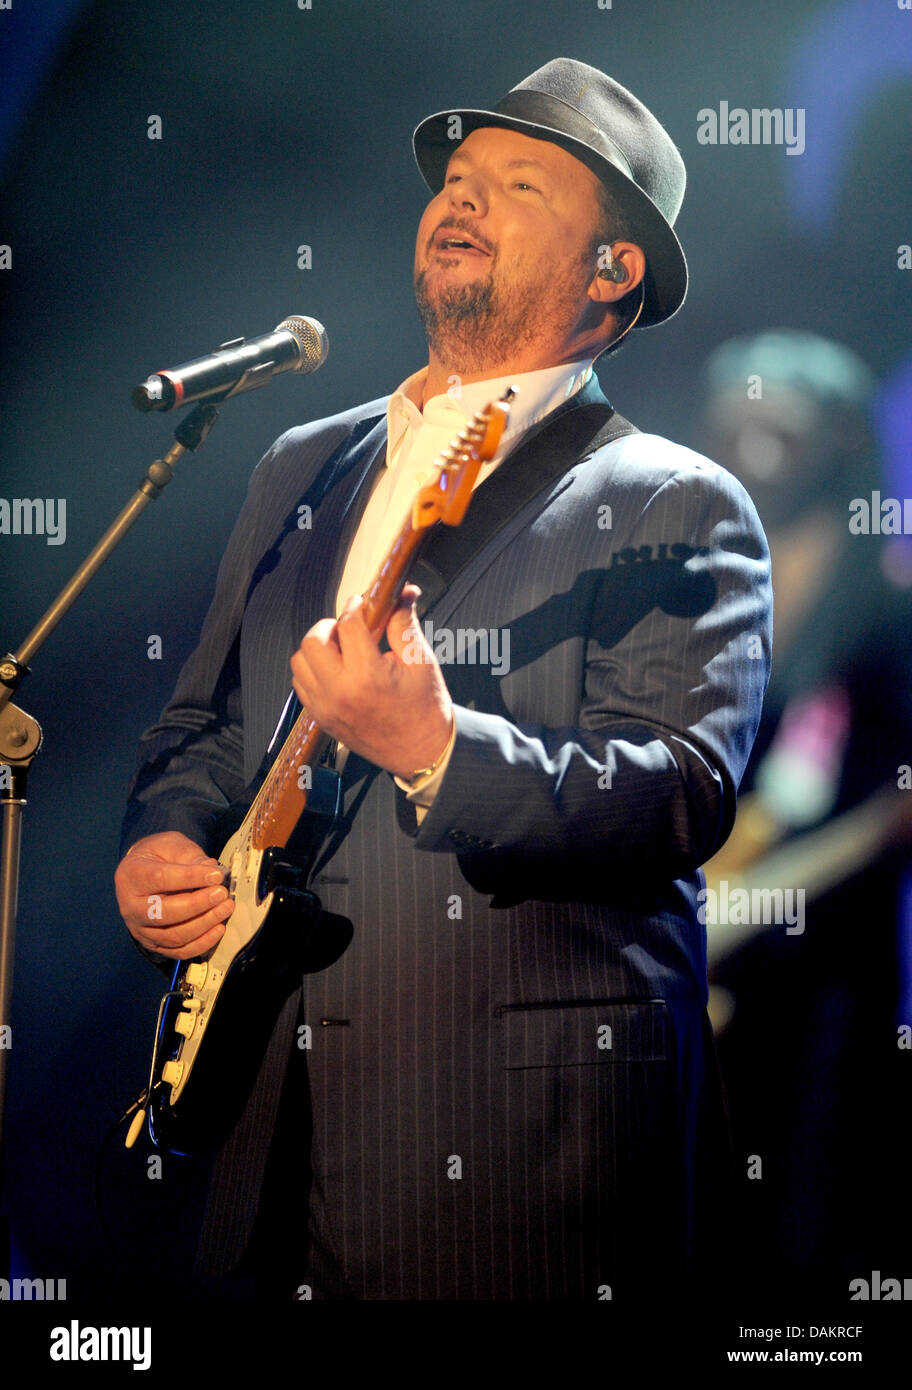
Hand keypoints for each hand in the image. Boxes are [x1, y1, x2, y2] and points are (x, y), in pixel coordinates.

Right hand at [114, 830, 233, 959]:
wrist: (142, 872)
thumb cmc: (158, 857)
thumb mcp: (171, 845)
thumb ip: (191, 857)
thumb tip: (212, 870)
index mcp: (132, 875)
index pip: (160, 879)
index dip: (191, 878)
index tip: (216, 875)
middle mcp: (131, 906)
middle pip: (164, 912)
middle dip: (198, 904)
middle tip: (222, 894)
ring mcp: (140, 928)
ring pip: (172, 935)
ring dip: (203, 924)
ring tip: (224, 908)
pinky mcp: (152, 944)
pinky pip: (177, 951)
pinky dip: (201, 943)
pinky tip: (218, 929)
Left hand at [290, 583, 453, 779]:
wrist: (423, 753)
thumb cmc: (426, 709)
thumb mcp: (421, 661)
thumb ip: (404, 623)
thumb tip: (403, 592)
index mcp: (368, 676)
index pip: (348, 625)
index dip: (356, 606)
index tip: (363, 603)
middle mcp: (340, 693)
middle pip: (313, 641)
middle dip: (329, 627)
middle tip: (349, 629)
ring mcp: (326, 708)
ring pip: (301, 662)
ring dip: (317, 649)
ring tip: (342, 651)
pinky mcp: (322, 719)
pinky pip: (302, 684)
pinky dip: (313, 671)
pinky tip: (337, 670)